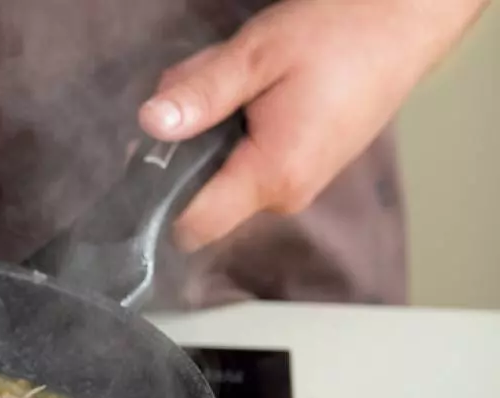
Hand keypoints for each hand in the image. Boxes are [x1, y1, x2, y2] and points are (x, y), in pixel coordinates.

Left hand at [138, 0, 489, 251]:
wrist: (404, 23)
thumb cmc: (341, 34)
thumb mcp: (256, 56)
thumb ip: (200, 95)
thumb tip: (151, 124)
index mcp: (274, 175)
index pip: (192, 226)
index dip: (157, 203)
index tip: (141, 164)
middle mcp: (286, 194)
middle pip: (199, 196)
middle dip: (184, 150)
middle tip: (201, 92)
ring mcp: (297, 185)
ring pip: (220, 175)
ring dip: (210, 135)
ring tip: (240, 84)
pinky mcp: (301, 169)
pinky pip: (246, 163)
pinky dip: (234, 131)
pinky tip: (254, 92)